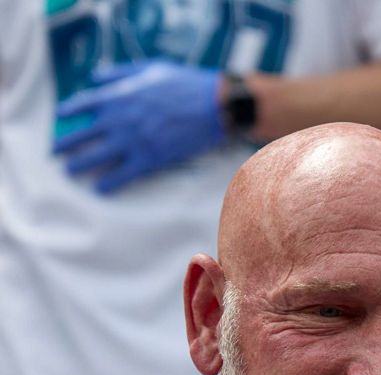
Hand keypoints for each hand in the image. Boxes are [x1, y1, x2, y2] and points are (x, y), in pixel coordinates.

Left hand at [53, 61, 226, 193]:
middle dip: (66, 144)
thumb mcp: (150, 68)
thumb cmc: (184, 83)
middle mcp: (119, 120)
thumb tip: (96, 77)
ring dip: (81, 165)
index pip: (83, 104)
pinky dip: (110, 182)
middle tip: (55, 152)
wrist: (213, 105)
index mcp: (118, 96)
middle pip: (83, 134)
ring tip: (70, 171)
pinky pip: (124, 174)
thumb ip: (120, 73)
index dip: (69, 112)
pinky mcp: (150, 158)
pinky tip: (100, 188)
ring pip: (97, 157)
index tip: (59, 118)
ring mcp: (133, 141)